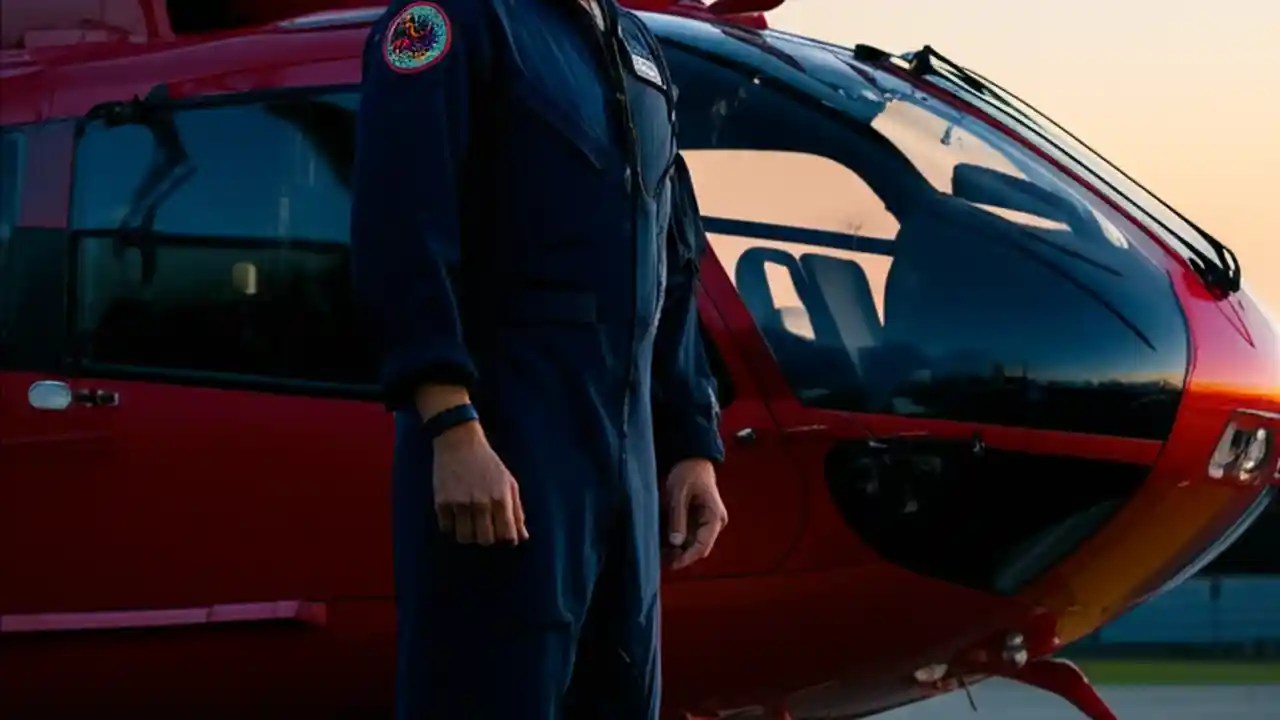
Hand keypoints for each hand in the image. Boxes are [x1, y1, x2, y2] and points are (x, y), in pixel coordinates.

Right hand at [432, 422, 528, 545]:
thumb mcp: (509, 483)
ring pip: (464, 538)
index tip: (501, 534)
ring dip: (468, 534)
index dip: (506, 539)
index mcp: (501, 498)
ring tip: (468, 523)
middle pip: (485, 540)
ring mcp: (460, 503)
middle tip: (484, 527)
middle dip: (486, 538)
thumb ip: (517, 511)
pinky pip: (446, 529)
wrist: (459, 442)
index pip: (507, 535)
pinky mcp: (441, 502)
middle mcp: (481, 503)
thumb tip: (523, 537)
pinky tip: (455, 514)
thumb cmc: (488, 463)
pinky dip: (451, 526)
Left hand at [664, 458, 726, 569]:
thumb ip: (678, 518)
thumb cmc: (688, 473)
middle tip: (657, 557)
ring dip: (674, 549)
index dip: (687, 558)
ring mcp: (706, 524)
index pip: (703, 546)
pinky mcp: (697, 522)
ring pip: (690, 544)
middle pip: (697, 548)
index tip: (671, 564)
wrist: (692, 460)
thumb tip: (676, 543)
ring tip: (655, 549)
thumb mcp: (679, 493)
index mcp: (714, 517)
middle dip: (678, 555)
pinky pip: (686, 536)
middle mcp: (713, 524)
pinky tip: (660, 541)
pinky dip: (673, 540)